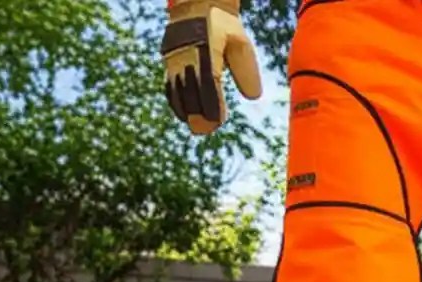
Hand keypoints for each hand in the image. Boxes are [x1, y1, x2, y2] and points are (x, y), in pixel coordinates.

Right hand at [161, 0, 262, 134]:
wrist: (196, 5)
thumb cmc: (224, 26)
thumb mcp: (241, 43)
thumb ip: (247, 70)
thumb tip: (253, 97)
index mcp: (207, 50)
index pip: (209, 82)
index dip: (213, 104)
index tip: (219, 120)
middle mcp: (187, 55)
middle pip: (190, 91)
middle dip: (198, 113)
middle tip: (209, 129)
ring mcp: (175, 58)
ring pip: (177, 91)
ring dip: (187, 111)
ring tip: (199, 128)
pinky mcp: (168, 61)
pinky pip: (169, 85)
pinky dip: (176, 102)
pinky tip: (185, 116)